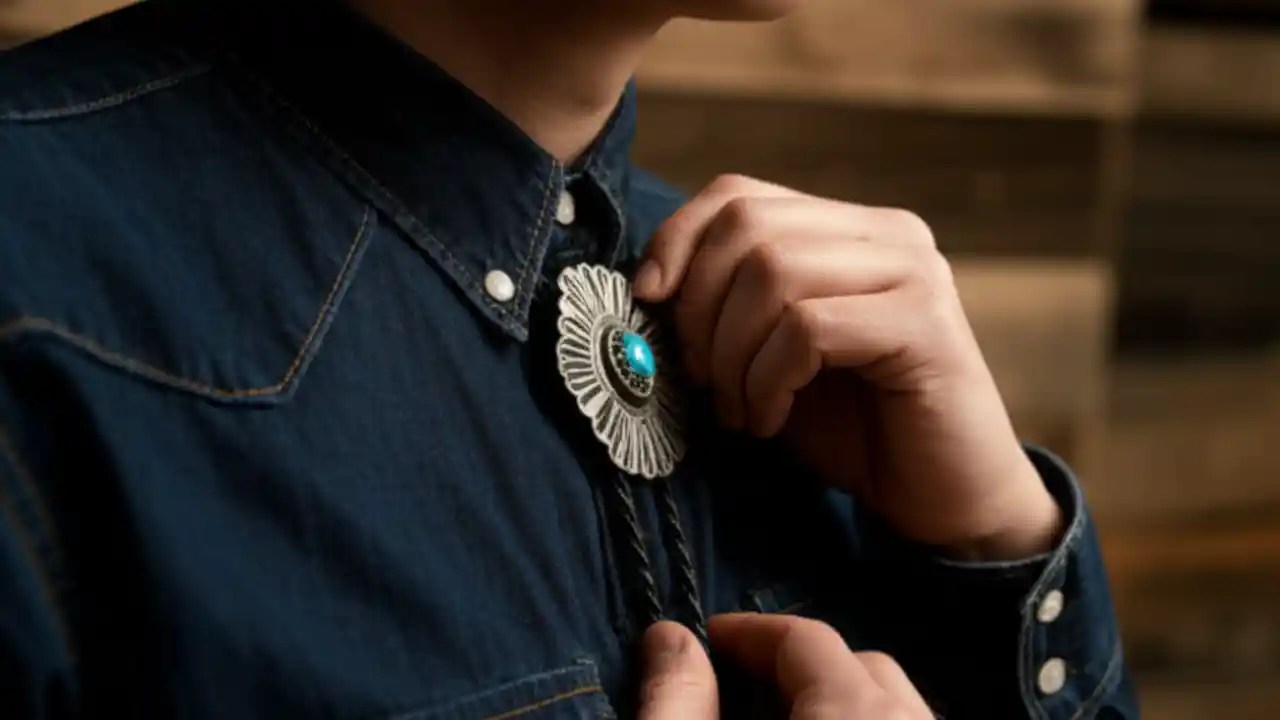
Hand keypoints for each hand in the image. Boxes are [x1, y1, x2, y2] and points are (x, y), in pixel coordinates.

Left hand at [634, 174, 1061, 559]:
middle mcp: (887, 234)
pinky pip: (808, 328)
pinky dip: (768, 380)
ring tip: (739, 408)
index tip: (648, 301)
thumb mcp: (771, 357)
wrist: (943, 501)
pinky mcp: (923, 324)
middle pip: (747, 225)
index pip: (739, 193)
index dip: (677, 239)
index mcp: (849, 228)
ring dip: (732, 352)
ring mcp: (912, 272)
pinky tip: (771, 419)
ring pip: (773, 271)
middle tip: (703, 379)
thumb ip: (730, 309)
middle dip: (699, 307)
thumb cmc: (852, 430)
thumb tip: (649, 285)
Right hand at [639, 616, 933, 719]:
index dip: (750, 633)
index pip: (807, 640)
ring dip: (844, 704)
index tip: (706, 640)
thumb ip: (680, 702)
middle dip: (803, 668)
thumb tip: (669, 637)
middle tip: (743, 689)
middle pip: (866, 671)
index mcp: (853, 715)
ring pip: (899, 710)